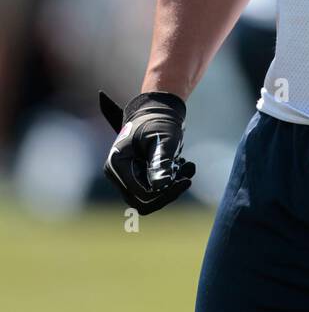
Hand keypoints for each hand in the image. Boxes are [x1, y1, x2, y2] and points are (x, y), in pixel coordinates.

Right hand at [100, 90, 195, 214]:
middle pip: (142, 201)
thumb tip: (161, 186)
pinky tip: (182, 165)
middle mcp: (117, 173)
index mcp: (117, 162)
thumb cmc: (158, 121)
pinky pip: (153, 189)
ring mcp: (125, 176)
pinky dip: (169, 181)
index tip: (185, 180)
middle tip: (188, 177)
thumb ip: (160, 161)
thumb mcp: (163, 139)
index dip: (163, 193)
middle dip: (168, 192)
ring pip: (150, 197)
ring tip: (188, 167)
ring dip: (171, 187)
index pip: (140, 193)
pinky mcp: (136, 177)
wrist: (157, 110)